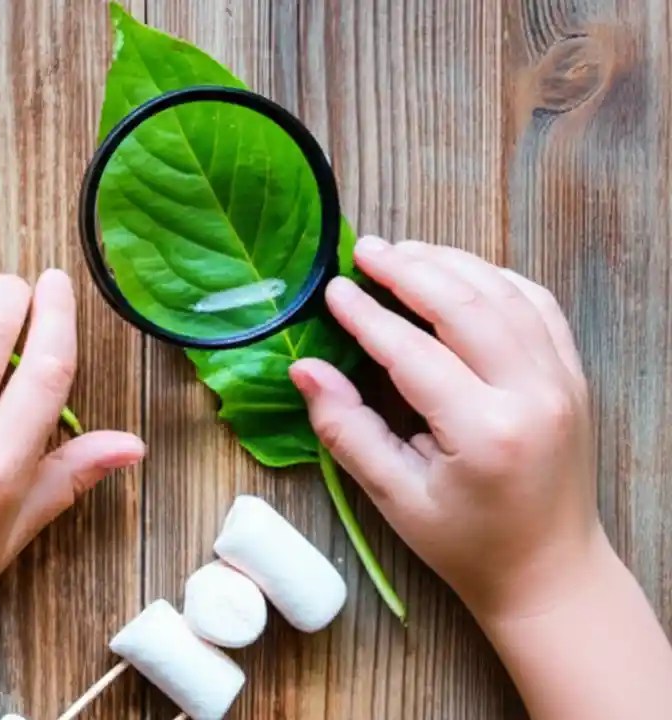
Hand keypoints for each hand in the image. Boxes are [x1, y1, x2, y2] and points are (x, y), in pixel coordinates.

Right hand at [289, 236, 602, 620]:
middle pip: (466, 305)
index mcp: (484, 432)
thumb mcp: (394, 498)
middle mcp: (532, 395)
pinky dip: (496, 278)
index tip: (333, 290)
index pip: (415, 352)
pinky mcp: (573, 376)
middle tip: (364, 249)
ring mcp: (562, 381)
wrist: (548, 571)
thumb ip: (346, 429)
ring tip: (402, 251)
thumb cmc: (465, 543)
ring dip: (451, 263)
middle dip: (409, 269)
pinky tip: (459, 272)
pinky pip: (538, 306)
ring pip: (506, 294)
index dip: (368, 316)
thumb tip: (304, 369)